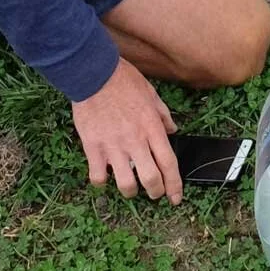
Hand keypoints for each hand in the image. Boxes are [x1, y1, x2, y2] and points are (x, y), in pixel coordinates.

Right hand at [73, 57, 180, 201]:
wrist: (94, 73)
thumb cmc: (124, 80)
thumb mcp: (151, 93)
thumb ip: (163, 115)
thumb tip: (172, 130)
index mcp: (151, 127)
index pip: (168, 163)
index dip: (175, 185)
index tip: (176, 197)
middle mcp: (135, 141)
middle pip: (151, 180)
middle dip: (156, 193)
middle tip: (154, 193)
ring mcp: (113, 146)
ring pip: (126, 185)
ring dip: (131, 191)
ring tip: (131, 188)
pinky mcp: (93, 148)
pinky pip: (98, 177)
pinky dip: (102, 181)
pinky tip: (105, 175)